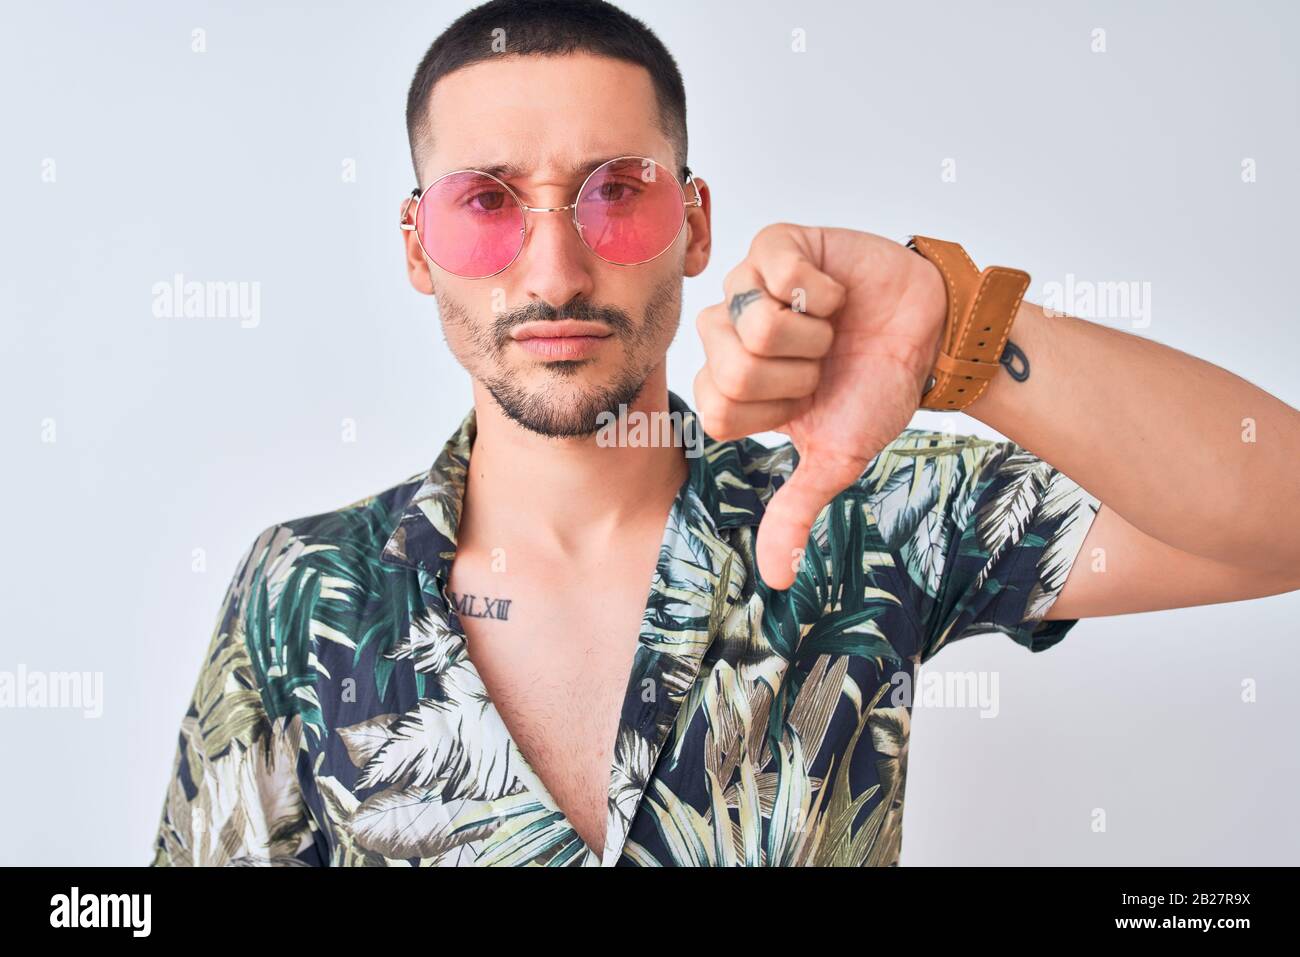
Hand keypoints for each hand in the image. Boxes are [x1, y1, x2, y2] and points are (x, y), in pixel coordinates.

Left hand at [693, 223, 948, 588]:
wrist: (932, 340)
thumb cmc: (877, 392)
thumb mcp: (836, 458)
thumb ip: (796, 511)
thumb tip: (774, 579)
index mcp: (730, 387)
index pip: (716, 408)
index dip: (774, 409)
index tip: (807, 399)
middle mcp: (728, 334)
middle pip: (732, 367)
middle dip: (798, 373)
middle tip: (823, 361)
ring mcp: (748, 285)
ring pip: (755, 322)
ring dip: (813, 333)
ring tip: (831, 328)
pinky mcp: (777, 244)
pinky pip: (776, 269)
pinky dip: (820, 289)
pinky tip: (834, 293)